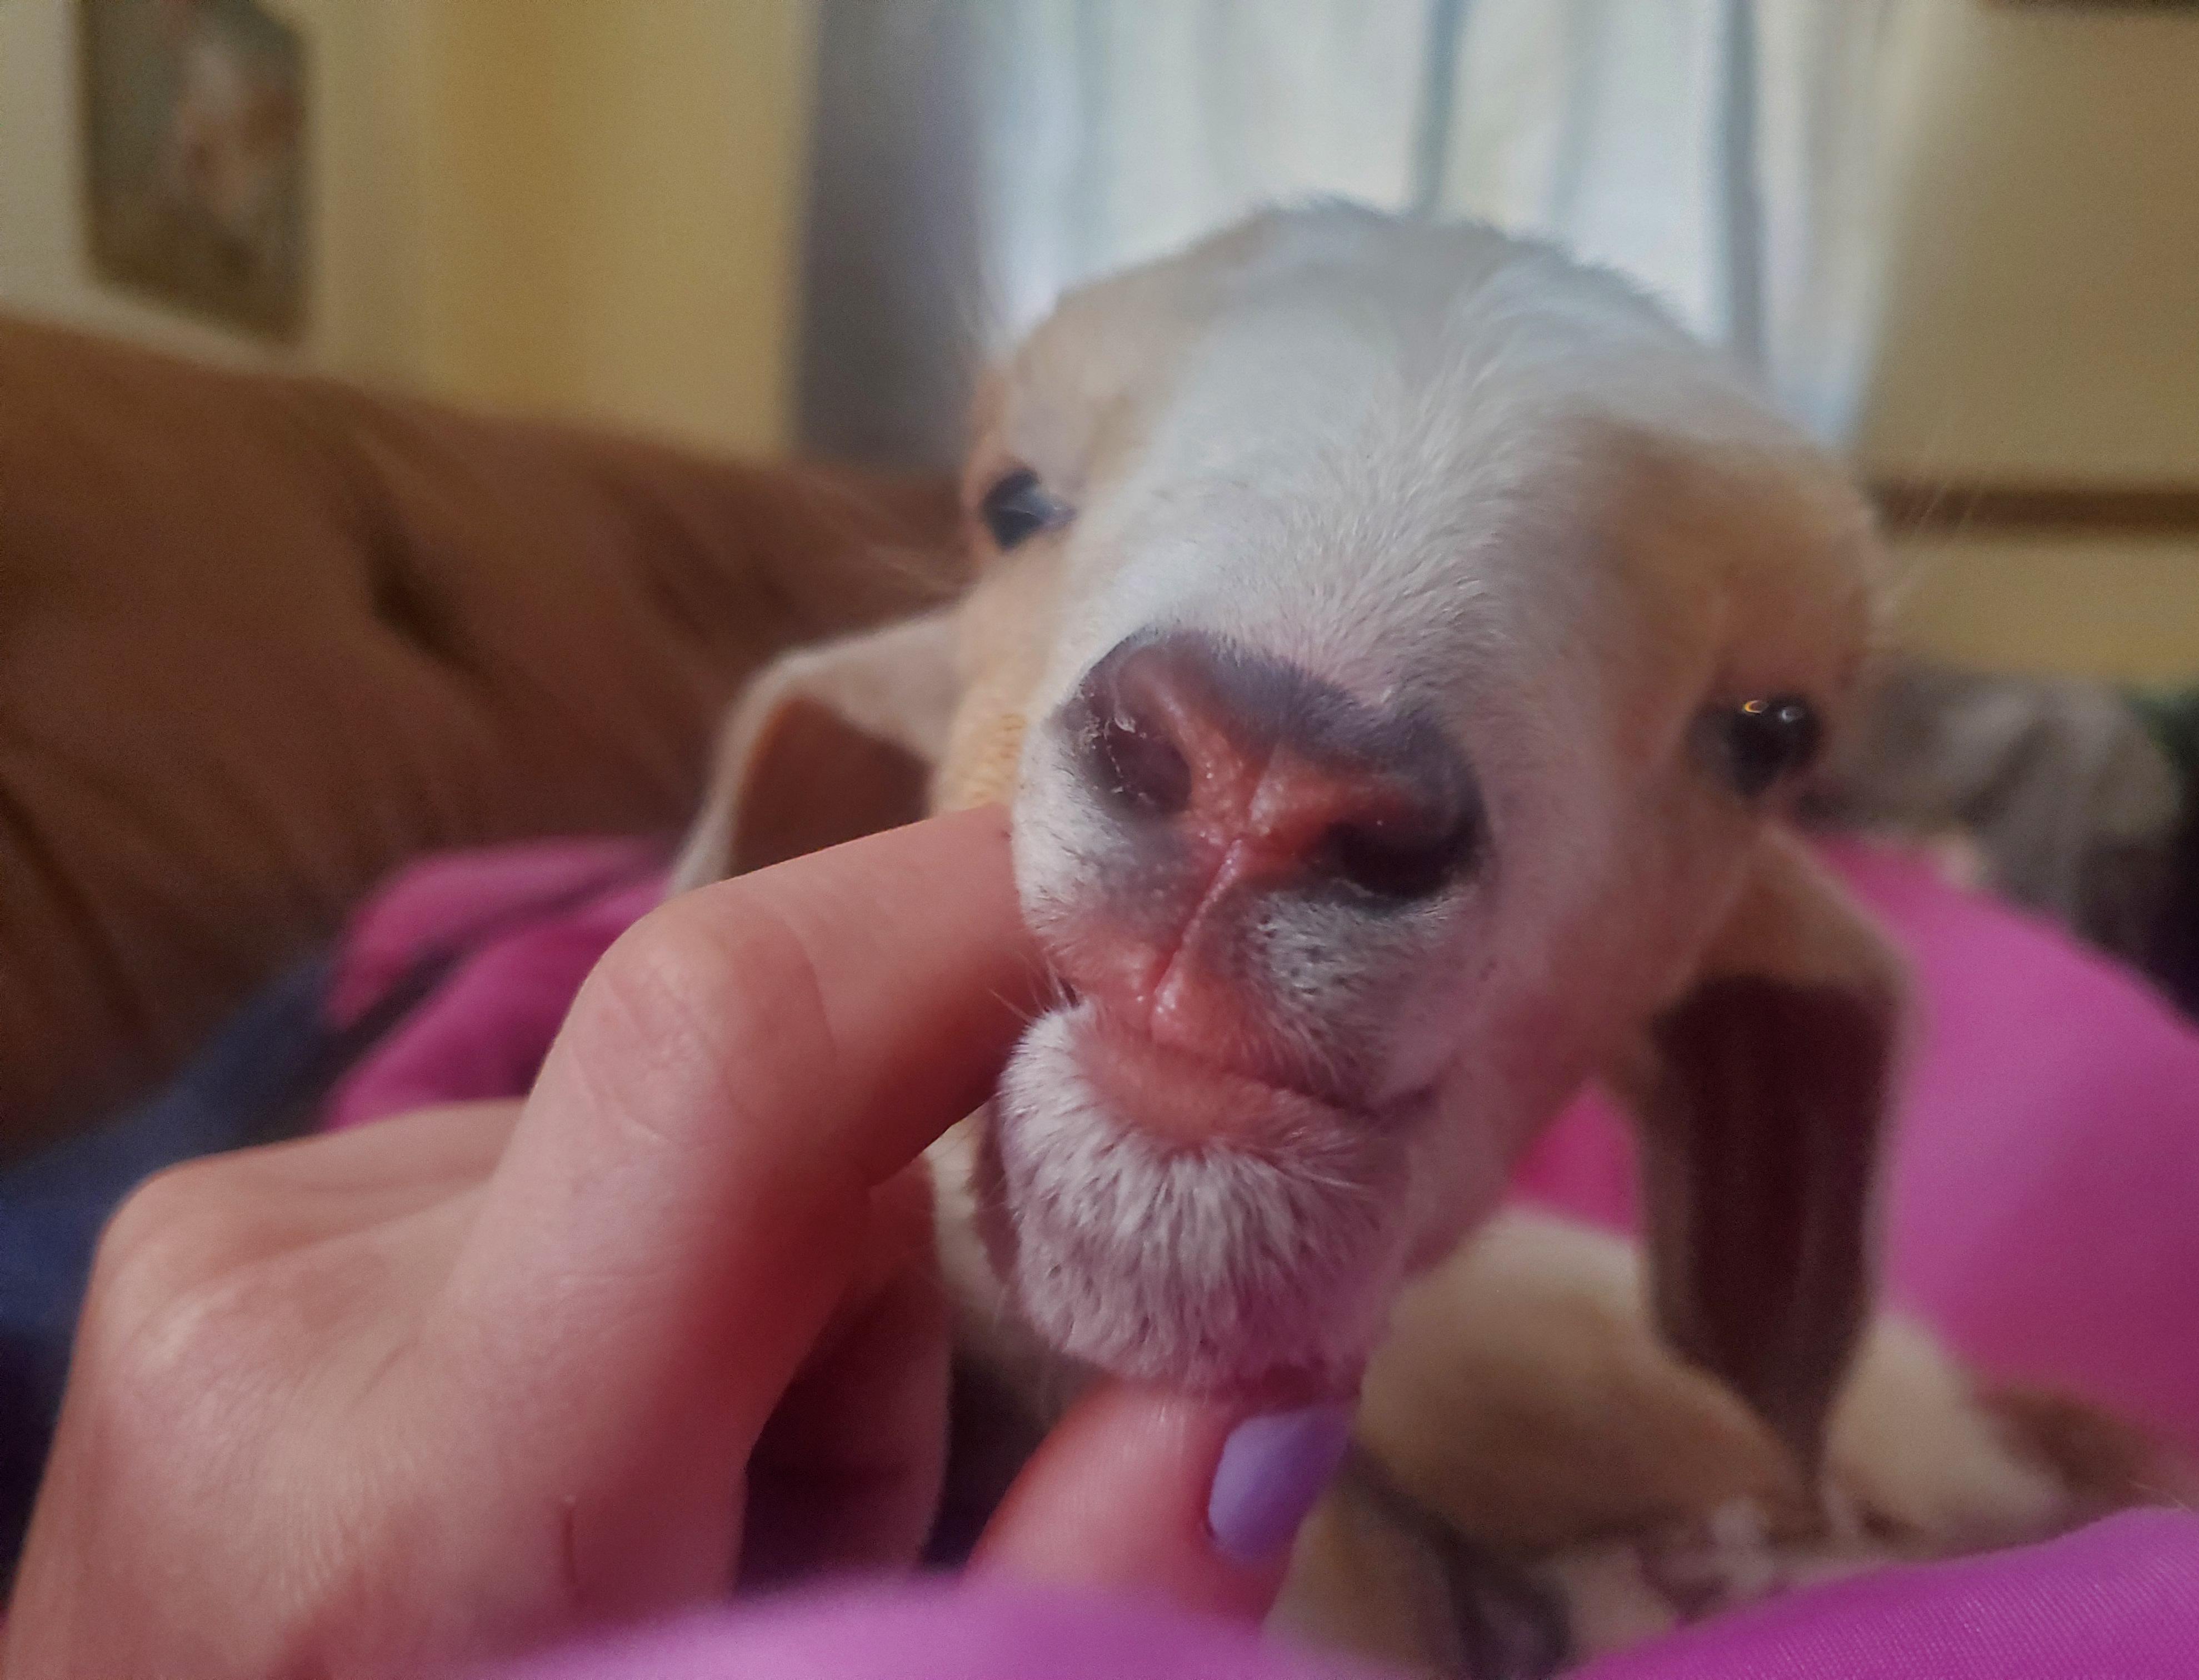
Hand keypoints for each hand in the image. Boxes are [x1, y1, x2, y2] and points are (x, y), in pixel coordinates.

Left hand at [3, 811, 1323, 1678]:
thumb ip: (1069, 1601)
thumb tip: (1281, 1349)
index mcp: (431, 1508)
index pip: (732, 1037)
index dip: (994, 914)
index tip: (1203, 952)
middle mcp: (282, 1322)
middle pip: (747, 1087)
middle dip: (903, 1234)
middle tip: (862, 1491)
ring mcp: (215, 1259)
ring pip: (663, 1122)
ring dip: (767, 1280)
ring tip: (680, 1518)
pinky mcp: (209, 1235)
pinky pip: (551, 1156)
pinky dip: (643, 1278)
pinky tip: (565, 1465)